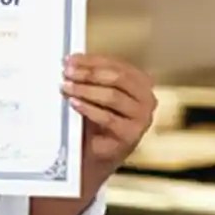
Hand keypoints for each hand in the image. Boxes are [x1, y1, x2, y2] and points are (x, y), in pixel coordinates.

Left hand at [61, 53, 155, 187]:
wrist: (96, 154)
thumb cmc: (96, 119)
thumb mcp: (96, 93)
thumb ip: (91, 76)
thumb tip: (71, 60)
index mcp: (141, 82)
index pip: (116, 65)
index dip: (91, 60)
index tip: (70, 59)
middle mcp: (147, 98)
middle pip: (117, 78)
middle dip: (88, 73)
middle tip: (67, 72)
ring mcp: (142, 118)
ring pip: (112, 96)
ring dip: (86, 89)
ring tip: (67, 87)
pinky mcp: (131, 135)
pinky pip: (107, 117)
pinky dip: (88, 108)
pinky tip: (74, 103)